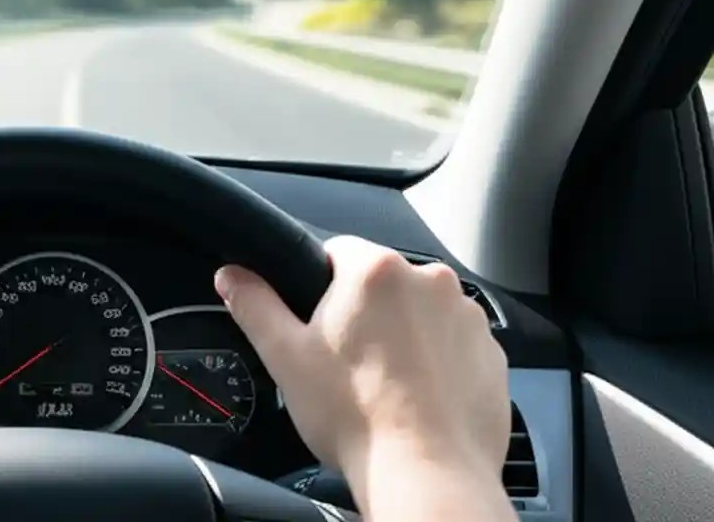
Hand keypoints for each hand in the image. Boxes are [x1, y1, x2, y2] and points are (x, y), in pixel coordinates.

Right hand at [216, 236, 513, 520]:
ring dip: (404, 335)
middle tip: (346, 362)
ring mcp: (467, 317)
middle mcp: (430, 281)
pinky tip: (417, 397)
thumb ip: (255, 305)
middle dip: (364, 313)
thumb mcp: (285, 356)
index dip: (320, 287)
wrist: (425, 473)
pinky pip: (454, 345)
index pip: (338, 251)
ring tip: (384, 385)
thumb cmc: (356, 416)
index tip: (318, 325)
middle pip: (382, 283)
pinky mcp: (493, 353)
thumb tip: (232, 275)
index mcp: (375, 270)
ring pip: (420, 313)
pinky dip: (437, 363)